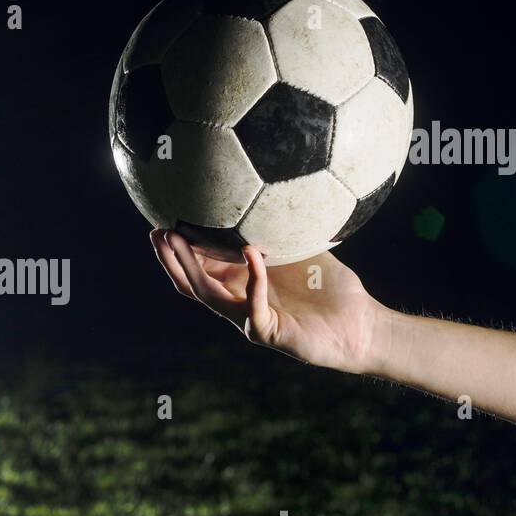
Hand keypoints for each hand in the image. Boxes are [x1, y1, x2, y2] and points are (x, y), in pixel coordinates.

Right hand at [149, 229, 388, 373]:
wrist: (360, 326)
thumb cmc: (330, 288)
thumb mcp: (301, 249)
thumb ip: (282, 227)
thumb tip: (275, 183)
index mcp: (240, 284)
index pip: (200, 267)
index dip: (178, 248)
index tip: (163, 221)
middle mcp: (238, 303)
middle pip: (191, 282)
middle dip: (171, 258)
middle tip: (156, 232)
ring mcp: (249, 319)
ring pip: (208, 295)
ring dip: (191, 267)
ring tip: (178, 241)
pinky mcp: (268, 333)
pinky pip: (254, 306)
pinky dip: (253, 278)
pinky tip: (251, 252)